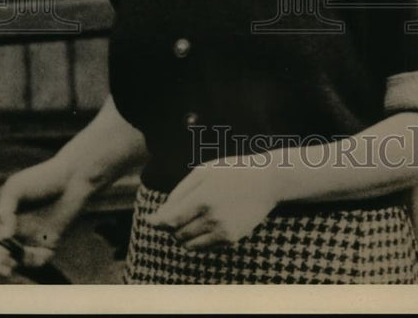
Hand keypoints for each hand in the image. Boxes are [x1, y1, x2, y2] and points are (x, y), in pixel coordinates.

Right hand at [0, 157, 86, 277]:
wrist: (73, 177)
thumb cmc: (42, 178)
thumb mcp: (15, 187)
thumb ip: (4, 209)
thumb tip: (3, 236)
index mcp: (2, 220)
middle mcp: (15, 232)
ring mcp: (32, 238)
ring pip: (16, 262)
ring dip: (10, 268)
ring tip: (8, 267)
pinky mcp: (49, 242)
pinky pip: (38, 260)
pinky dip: (34, 261)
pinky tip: (34, 254)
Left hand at [147, 157, 279, 250]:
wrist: (267, 181)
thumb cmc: (232, 171)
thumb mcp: (204, 170)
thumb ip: (180, 192)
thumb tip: (161, 215)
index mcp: (203, 198)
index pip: (170, 220)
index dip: (156, 222)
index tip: (150, 220)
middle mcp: (212, 218)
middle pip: (177, 234)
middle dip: (171, 226)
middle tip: (177, 212)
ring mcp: (223, 231)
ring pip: (188, 245)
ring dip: (182, 235)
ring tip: (189, 218)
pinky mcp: (231, 239)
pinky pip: (203, 248)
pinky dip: (196, 240)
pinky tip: (203, 224)